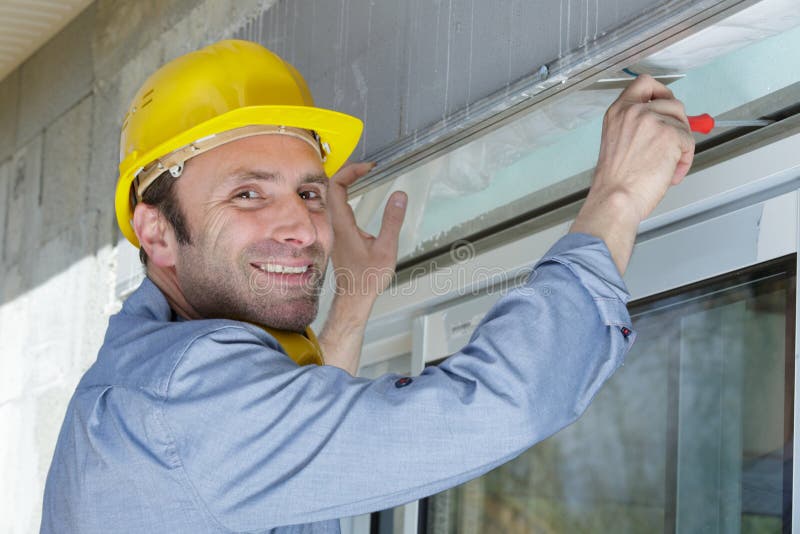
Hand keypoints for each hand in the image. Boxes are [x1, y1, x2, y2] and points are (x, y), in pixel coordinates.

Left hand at [327, 162, 407, 306]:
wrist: (354, 296)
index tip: (369, 168)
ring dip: (347, 181)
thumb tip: (399, 196)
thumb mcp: (386, 248)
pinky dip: (348, 192)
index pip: (337, 186)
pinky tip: (360, 193)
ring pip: (333, 196)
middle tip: (368, 167)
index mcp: (343, 224)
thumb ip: (392, 220)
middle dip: (349, 171)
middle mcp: (336, 224)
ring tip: (365, 173)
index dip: (351, 171)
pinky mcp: (340, 234)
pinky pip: (338, 205)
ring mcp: (336, 229)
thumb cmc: (368, 278)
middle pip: (333, 187)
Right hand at [570, 74, 694, 273]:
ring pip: (683, 123)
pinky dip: (684, 160)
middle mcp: (634, 111)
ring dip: (681, 145)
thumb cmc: (615, 181)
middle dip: (678, 124)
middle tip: (672, 145)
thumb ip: (637, 126)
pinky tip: (669, 172)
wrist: (616, 197)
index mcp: (618, 111)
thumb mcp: (617, 142)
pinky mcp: (671, 134)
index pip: (644, 83)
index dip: (660, 92)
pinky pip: (689, 142)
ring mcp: (653, 120)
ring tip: (666, 165)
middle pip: (672, 102)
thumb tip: (665, 122)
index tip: (665, 103)